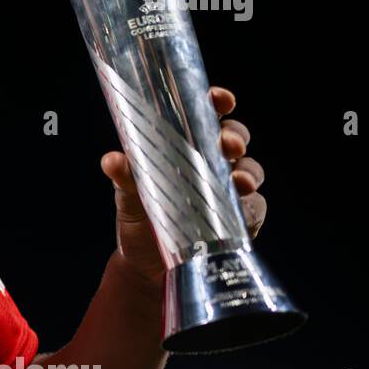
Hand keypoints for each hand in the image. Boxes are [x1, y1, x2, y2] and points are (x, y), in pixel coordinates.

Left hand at [101, 86, 266, 286]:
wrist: (146, 269)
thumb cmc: (138, 222)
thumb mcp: (128, 198)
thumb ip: (124, 177)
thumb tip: (112, 160)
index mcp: (184, 148)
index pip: (205, 116)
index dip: (217, 102)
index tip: (220, 99)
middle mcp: (211, 165)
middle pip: (235, 138)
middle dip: (235, 136)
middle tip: (228, 144)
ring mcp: (228, 192)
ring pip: (251, 170)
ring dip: (249, 172)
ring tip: (239, 181)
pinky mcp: (240, 221)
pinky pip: (255, 208)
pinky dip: (252, 207)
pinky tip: (242, 210)